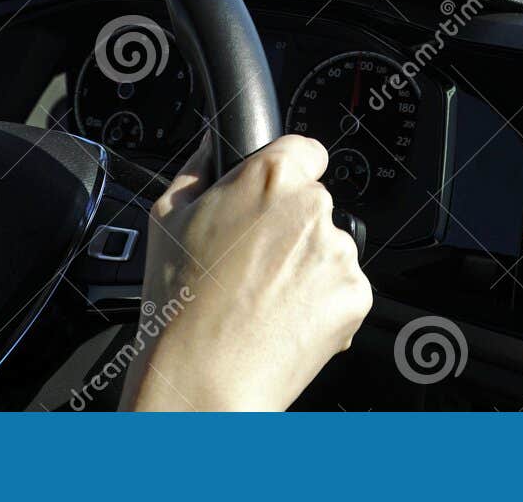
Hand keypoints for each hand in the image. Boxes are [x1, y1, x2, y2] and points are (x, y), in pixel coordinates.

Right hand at [120, 133, 372, 410]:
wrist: (205, 376)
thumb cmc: (179, 302)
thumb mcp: (166, 217)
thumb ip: (198, 169)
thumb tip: (212, 147)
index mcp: (272, 176)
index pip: (305, 149)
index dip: (289, 171)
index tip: (275, 196)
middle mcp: (314, 207)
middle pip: (314, 203)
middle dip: (290, 226)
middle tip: (252, 262)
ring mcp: (339, 253)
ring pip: (328, 247)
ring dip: (306, 266)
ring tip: (264, 299)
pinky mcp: (356, 295)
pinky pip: (342, 288)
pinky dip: (321, 302)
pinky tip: (283, 320)